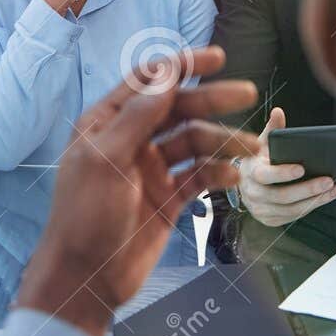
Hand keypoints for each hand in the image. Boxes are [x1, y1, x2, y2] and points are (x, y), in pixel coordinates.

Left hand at [15, 45, 259, 335]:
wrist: (85, 278)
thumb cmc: (84, 215)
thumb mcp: (105, 160)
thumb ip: (137, 116)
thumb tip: (166, 74)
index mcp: (107, 123)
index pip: (149, 81)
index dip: (182, 66)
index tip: (217, 57)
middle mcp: (131, 140)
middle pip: (178, 109)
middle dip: (212, 100)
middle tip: (247, 92)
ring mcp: (152, 169)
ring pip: (194, 143)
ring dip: (222, 141)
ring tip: (251, 147)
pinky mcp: (168, 198)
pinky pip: (199, 176)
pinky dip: (217, 172)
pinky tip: (234, 177)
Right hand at [237, 109, 335, 226]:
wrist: (244, 185)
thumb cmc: (257, 160)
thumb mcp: (261, 144)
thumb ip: (271, 129)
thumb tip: (278, 111)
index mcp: (250, 173)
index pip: (266, 175)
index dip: (283, 173)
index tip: (302, 168)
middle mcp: (254, 194)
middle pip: (283, 196)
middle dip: (308, 189)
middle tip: (329, 180)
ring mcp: (261, 210)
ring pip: (291, 210)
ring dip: (315, 200)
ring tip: (334, 189)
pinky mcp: (271, 220)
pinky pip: (294, 216)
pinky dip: (311, 207)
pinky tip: (326, 197)